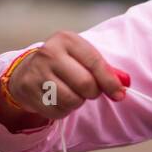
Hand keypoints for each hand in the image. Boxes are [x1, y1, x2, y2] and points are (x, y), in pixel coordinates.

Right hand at [0, 31, 128, 127]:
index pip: (95, 62)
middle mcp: (49, 53)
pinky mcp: (29, 90)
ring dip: (77, 102)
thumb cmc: (64, 64)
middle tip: (89, 91)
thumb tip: (125, 83)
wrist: (26, 71)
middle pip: (86, 84)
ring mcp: (36, 72)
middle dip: (93, 92)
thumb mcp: (82, 57)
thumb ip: (105, 69)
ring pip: (72, 100)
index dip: (110, 81)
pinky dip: (63, 110)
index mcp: (66, 39)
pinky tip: (57, 99)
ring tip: (71, 92)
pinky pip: (58, 111)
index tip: (120, 94)